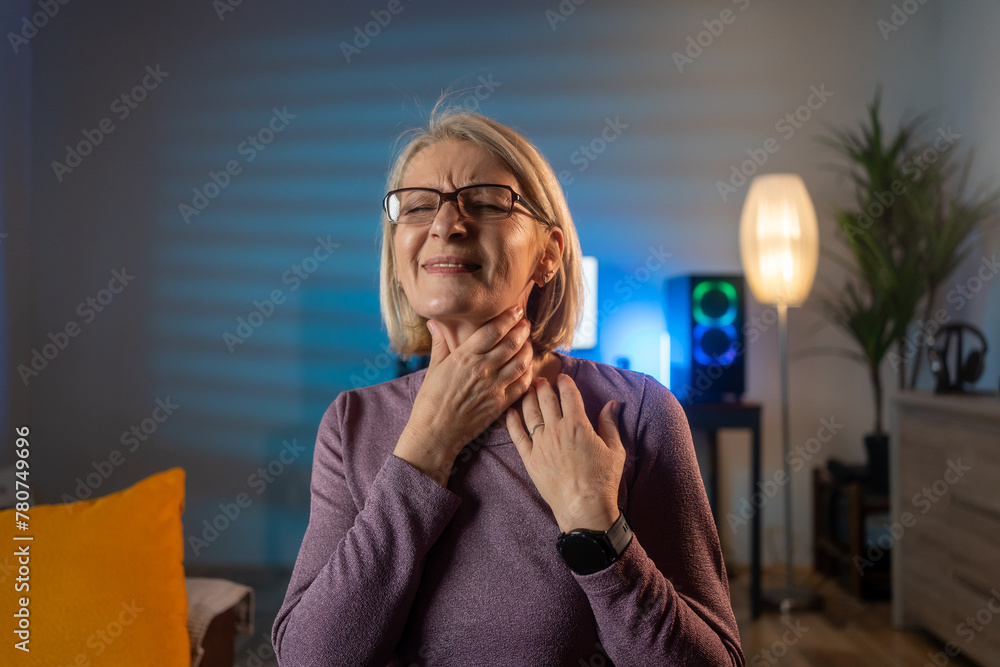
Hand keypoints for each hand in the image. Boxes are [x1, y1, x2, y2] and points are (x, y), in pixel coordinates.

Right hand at [395, 304, 534, 485]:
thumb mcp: (434, 368)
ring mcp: (495, 387)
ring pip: (522, 362)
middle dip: (523, 329)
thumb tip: (435, 322)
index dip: (508, 317)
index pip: (493, 330)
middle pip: (512, 343)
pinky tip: (528, 368)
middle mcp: (483, 369)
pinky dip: (529, 373)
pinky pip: (522, 385)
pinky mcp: (501, 404)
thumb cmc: (430, 401)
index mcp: (466, 357)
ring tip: (528, 343)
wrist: (435, 433)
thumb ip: (440, 344)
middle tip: (526, 323)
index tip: (516, 310)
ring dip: (529, 349)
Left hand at [506, 374, 624, 532]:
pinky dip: (512, 421)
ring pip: (530, 413)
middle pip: (546, 399)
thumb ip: (610, 424)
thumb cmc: (603, 480)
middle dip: (543, 386)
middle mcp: (556, 430)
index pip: (569, 395)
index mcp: (578, 424)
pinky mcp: (529, 459)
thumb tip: (613, 403)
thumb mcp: (615, 449)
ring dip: (528, 398)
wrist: (585, 508)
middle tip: (540, 379)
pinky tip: (510, 411)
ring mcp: (540, 444)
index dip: (565, 383)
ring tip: (527, 389)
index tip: (562, 377)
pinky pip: (516, 435)